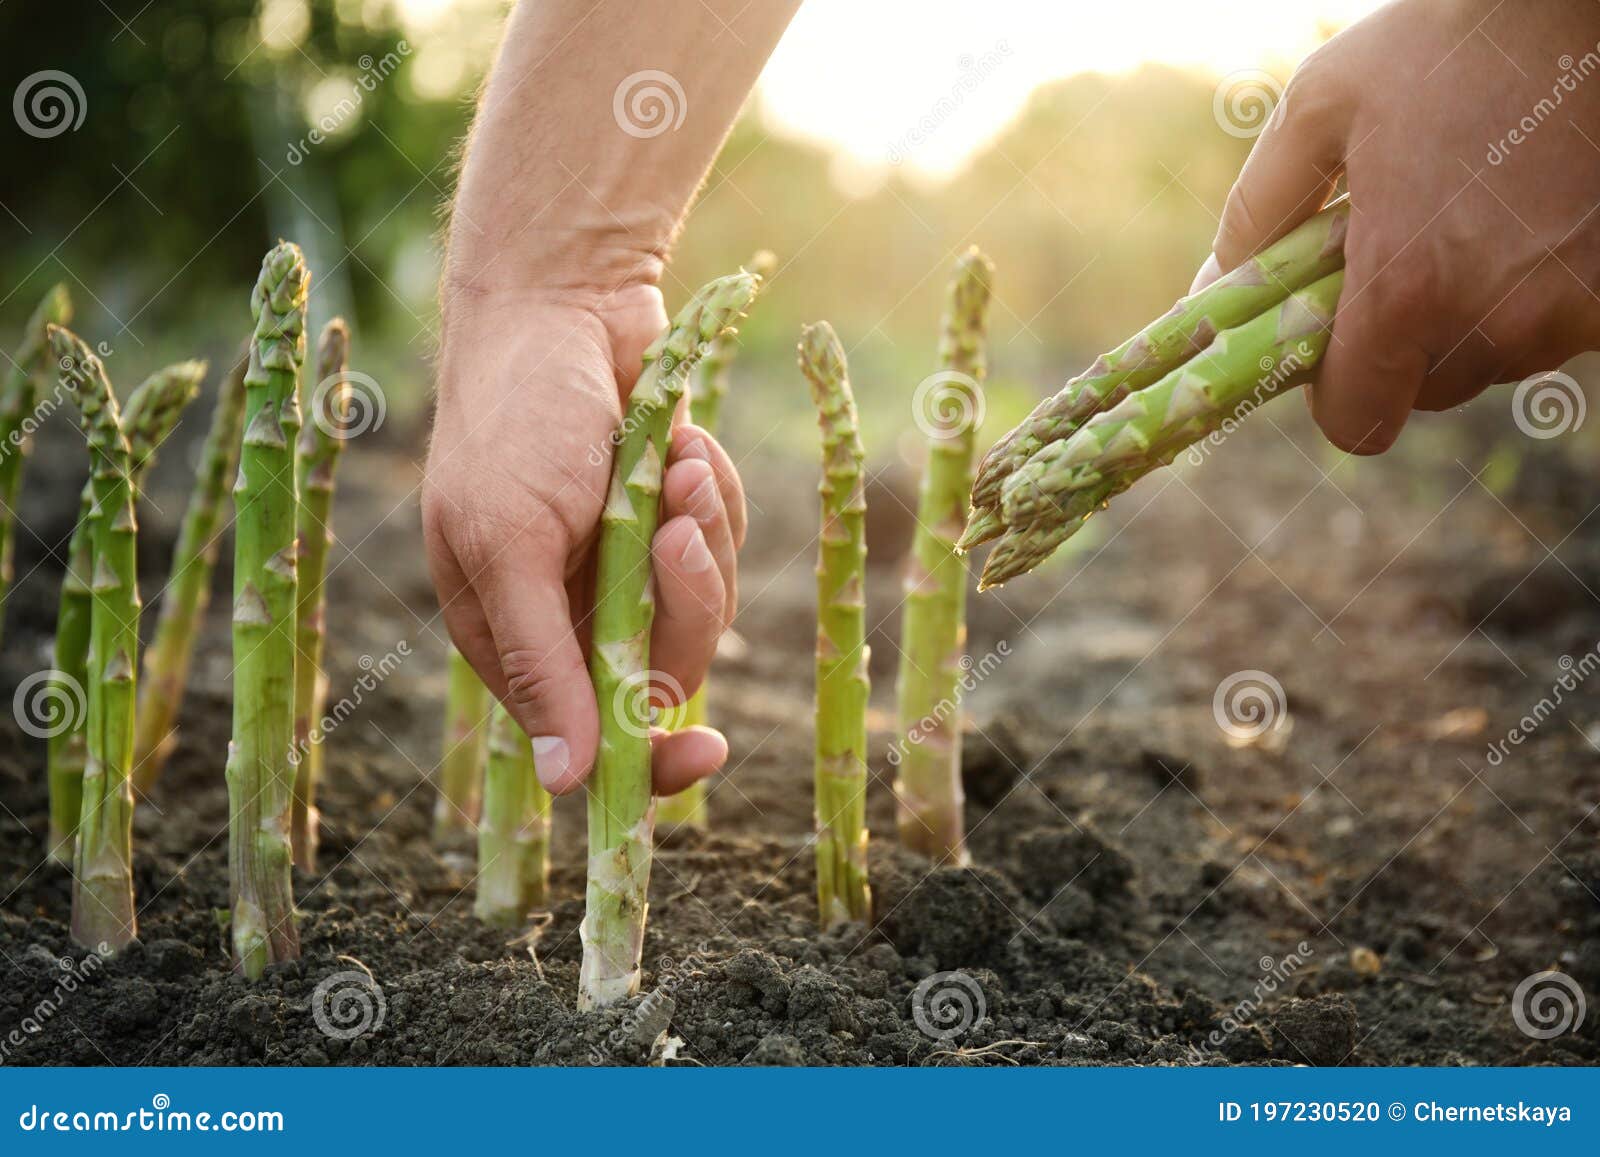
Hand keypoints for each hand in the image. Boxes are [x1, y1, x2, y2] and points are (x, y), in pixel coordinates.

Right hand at [422, 283, 745, 794]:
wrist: (564, 302)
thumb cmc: (517, 418)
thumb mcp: (513, 543)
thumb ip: (542, 663)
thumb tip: (563, 782)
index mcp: (509, 634)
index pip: (585, 741)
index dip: (648, 758)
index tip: (708, 751)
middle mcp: (569, 612)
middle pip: (665, 673)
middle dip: (682, 599)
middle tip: (673, 528)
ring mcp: (623, 567)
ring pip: (704, 608)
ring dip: (701, 533)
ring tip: (673, 461)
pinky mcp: (669, 521)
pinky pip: (722, 546)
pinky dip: (710, 495)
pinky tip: (677, 440)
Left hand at [1194, 0, 1599, 452]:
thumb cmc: (1444, 43)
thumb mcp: (1319, 110)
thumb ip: (1256, 216)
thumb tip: (1209, 296)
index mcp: (1404, 289)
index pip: (1357, 422)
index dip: (1339, 392)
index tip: (1340, 346)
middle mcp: (1492, 320)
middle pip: (1428, 388)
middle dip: (1408, 337)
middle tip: (1414, 246)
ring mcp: (1569, 312)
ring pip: (1496, 356)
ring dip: (1477, 309)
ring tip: (1479, 213)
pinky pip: (1561, 325)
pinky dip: (1541, 289)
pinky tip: (1536, 215)